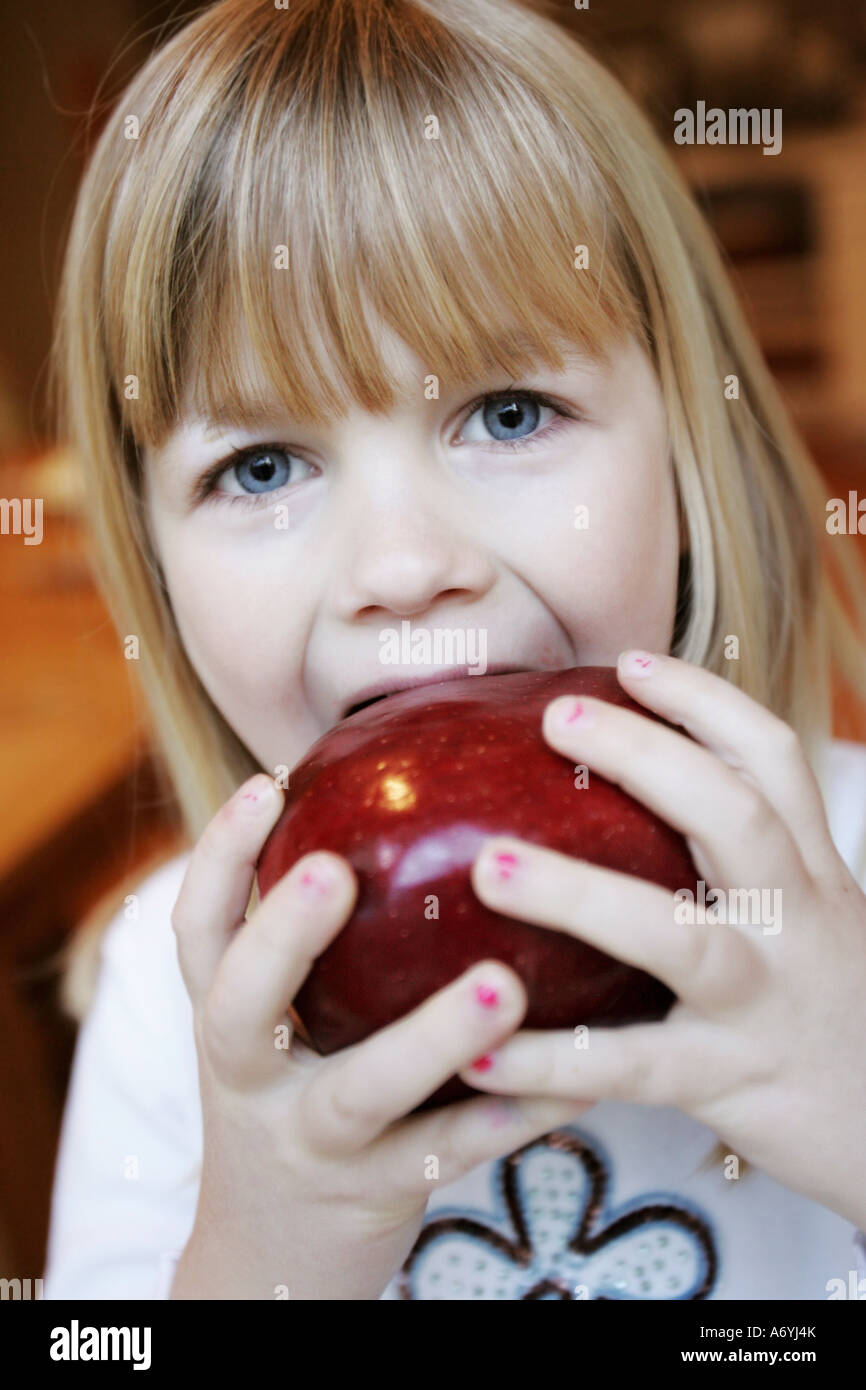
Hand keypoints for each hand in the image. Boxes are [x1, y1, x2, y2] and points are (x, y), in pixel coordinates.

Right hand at [169, 773, 586, 1299]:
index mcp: (227, 1019)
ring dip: (432, 1034)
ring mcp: (309, 1142)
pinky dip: (514, 1110)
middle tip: (337, 872)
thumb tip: (401, 808)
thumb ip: (315, 946)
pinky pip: (453, 1149)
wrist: (272, 1259)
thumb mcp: (277, 1028)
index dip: (220, 857)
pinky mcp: (376, 1194)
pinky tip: (579, 1074)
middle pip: (242, 1004)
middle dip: (282, 936)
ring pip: (361, 1091)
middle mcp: (249, 1078)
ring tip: (503, 983)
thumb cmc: (295, 1099)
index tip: (268, 784)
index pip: (198, 930)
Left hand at [460, 649, 865, 1230]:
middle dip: (646, 756)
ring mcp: (765, 1002)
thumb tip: (618, 810)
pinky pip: (632, 1068)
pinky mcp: (730, 1082)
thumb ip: (740, 869)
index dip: (703, 701)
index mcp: (810, 872)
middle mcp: (797, 922)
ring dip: (577, 895)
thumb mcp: (807, 921)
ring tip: (489, 864)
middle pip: (732, 816)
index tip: (631, 662)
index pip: (770, 759)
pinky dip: (552, 1060)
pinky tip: (479, 1051)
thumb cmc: (827, 1011)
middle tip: (556, 717)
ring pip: (677, 937)